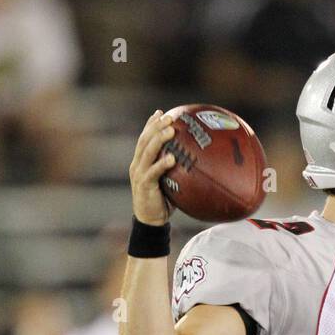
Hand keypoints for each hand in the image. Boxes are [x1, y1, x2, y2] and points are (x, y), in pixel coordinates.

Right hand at [128, 110, 175, 225]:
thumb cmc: (162, 201)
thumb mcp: (168, 182)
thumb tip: (196, 162)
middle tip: (168, 117)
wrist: (150, 221)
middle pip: (145, 140)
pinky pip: (153, 171)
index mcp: (140, 162)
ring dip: (159, 139)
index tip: (160, 113)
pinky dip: (162, 163)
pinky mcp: (144, 185)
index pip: (144, 138)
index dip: (150, 124)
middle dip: (156, 126)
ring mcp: (139, 174)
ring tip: (170, 130)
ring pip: (147, 151)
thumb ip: (175, 170)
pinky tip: (172, 157)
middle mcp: (137, 164)